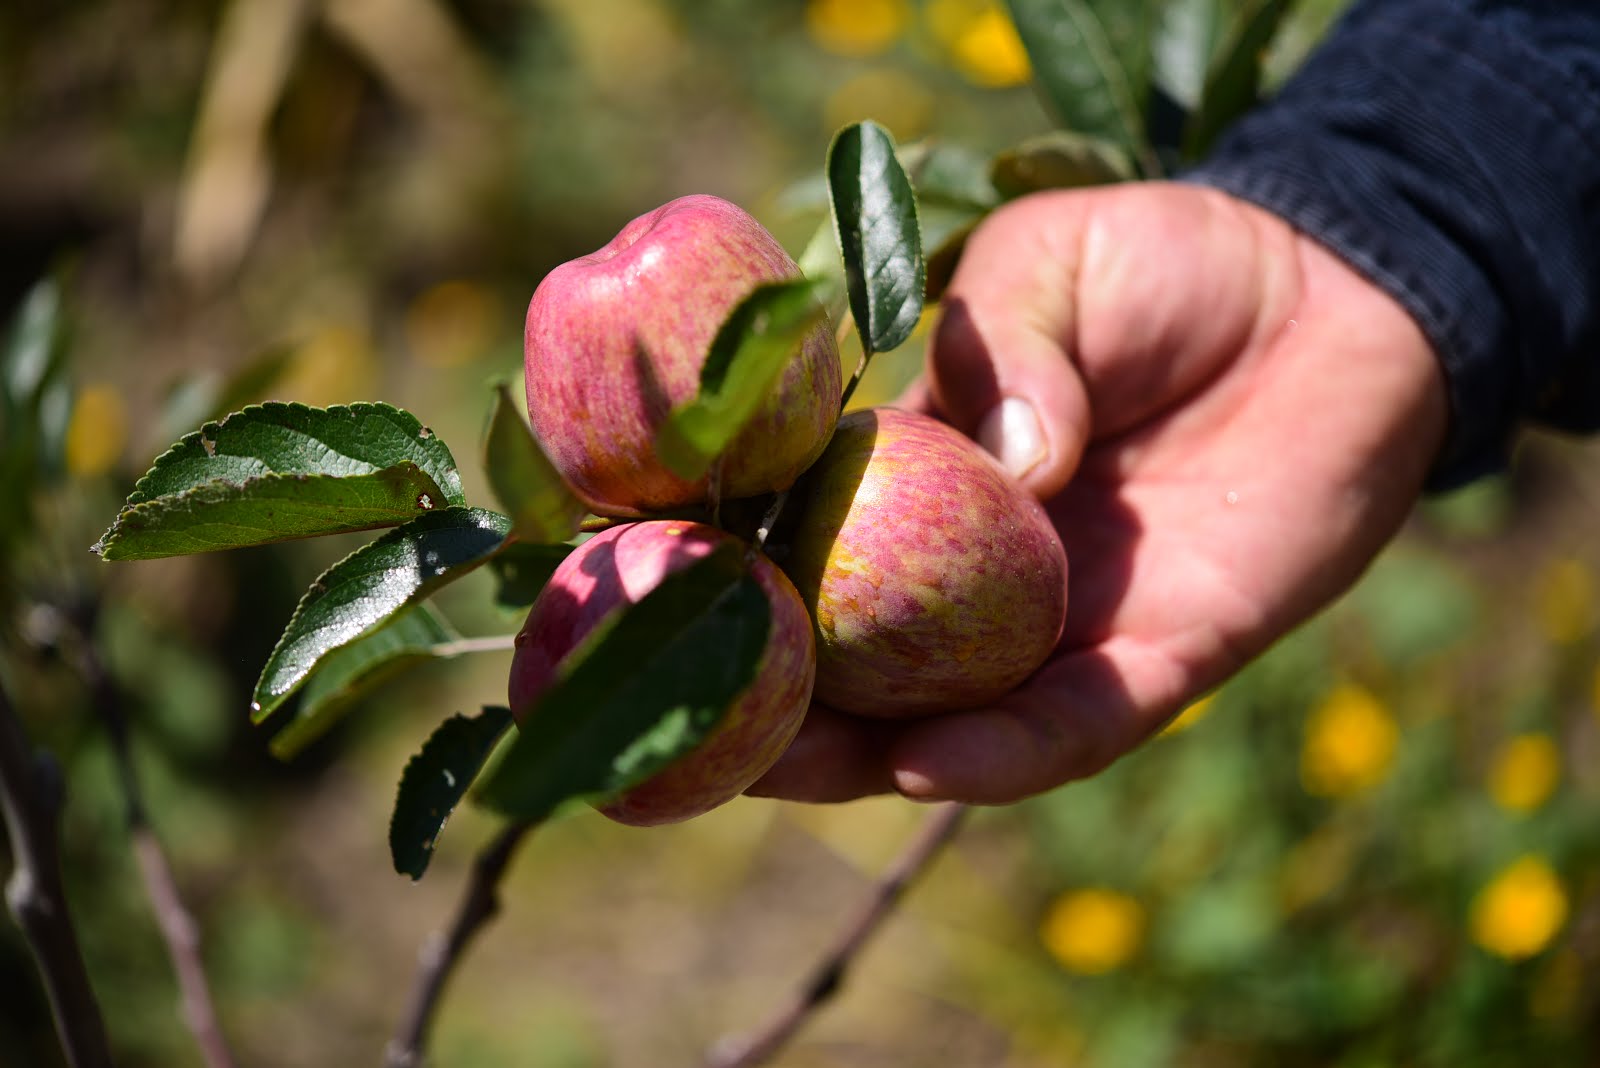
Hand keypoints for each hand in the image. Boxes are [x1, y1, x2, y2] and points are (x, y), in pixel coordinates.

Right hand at [753, 182, 1447, 804]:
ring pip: (951, 719)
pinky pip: (1077, 724)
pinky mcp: (1166, 656)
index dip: (738, 579)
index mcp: (932, 479)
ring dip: (864, 756)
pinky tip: (926, 763)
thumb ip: (999, 350)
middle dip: (780, 701)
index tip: (653, 602)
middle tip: (688, 727)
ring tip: (782, 767)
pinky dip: (1004, 751)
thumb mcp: (1047, 265)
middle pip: (864, 658)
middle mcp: (983, 571)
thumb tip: (998, 470)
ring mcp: (1067, 623)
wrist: (1335, 289)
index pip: (813, 545)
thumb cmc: (1171, 262)